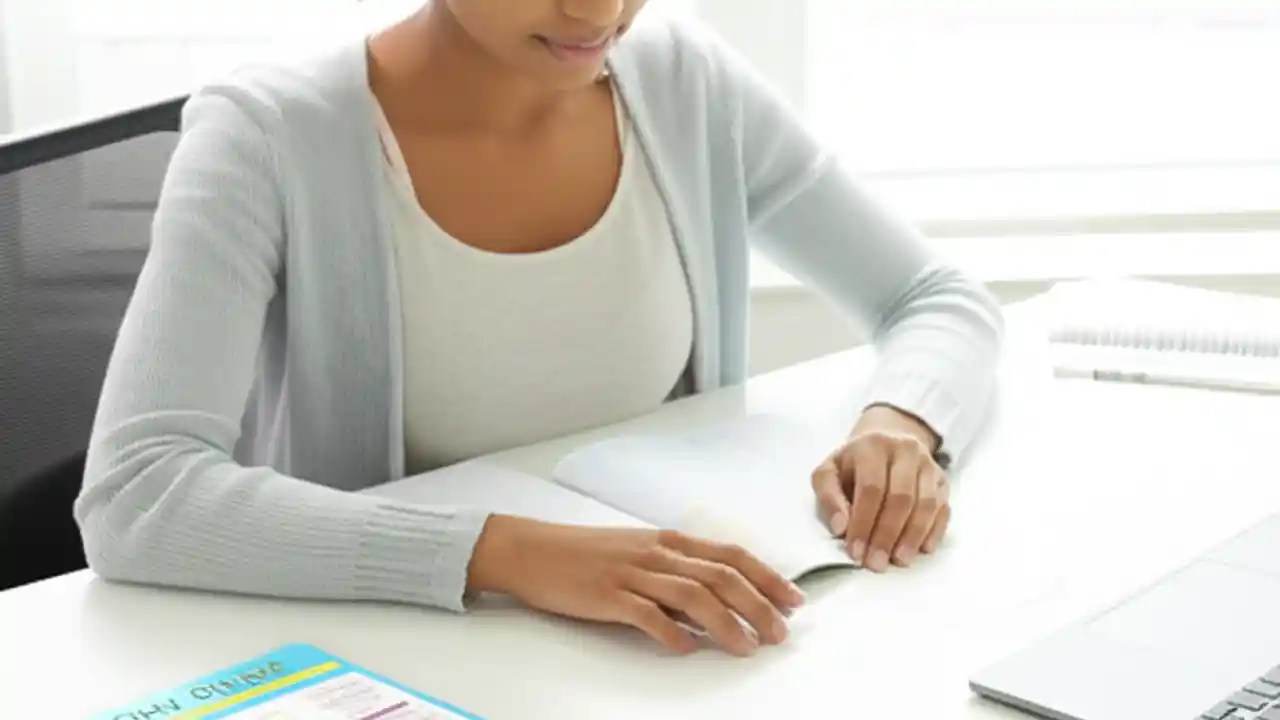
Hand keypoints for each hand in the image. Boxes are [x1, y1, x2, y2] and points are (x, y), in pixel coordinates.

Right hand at [467, 516, 805, 655]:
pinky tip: (686, 650)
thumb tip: (715, 600)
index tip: (794, 599)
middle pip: (722, 576)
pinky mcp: (607, 594)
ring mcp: (632, 573)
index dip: (768, 577)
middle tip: (780, 632)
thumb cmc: (586, 553)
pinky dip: (672, 633)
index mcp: (669, 540)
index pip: (731, 555)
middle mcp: (657, 553)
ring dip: (727, 623)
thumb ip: (675, 570)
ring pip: (693, 595)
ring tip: (748, 646)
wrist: (531, 549)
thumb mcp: (638, 551)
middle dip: (759, 605)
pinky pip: (647, 615)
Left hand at [810, 405, 949, 572]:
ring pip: (926, 504)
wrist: (884, 439)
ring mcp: (928, 464)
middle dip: (887, 535)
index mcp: (873, 447)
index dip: (863, 523)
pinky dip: (934, 531)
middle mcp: (905, 451)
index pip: (871, 489)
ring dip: (912, 537)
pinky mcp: (942, 479)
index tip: (856, 551)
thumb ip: (828, 497)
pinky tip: (923, 550)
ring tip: (899, 560)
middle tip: (876, 563)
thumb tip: (840, 528)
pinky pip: (943, 508)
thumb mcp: (828, 472)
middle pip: (901, 498)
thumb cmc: (852, 464)